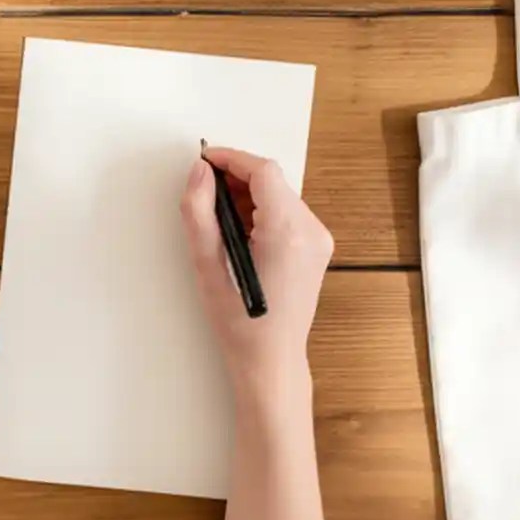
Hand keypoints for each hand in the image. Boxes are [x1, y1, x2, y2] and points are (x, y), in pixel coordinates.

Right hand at [180, 147, 332, 401]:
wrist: (271, 360)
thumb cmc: (240, 324)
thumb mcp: (207, 266)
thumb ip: (200, 213)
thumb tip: (200, 174)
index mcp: (288, 233)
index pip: (263, 171)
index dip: (231, 159)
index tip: (205, 161)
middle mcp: (311, 231)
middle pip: (272, 181)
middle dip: (237, 179)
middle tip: (205, 195)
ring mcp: (319, 240)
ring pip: (279, 195)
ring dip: (248, 197)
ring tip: (220, 222)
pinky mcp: (317, 247)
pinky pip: (288, 212)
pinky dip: (262, 212)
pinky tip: (241, 235)